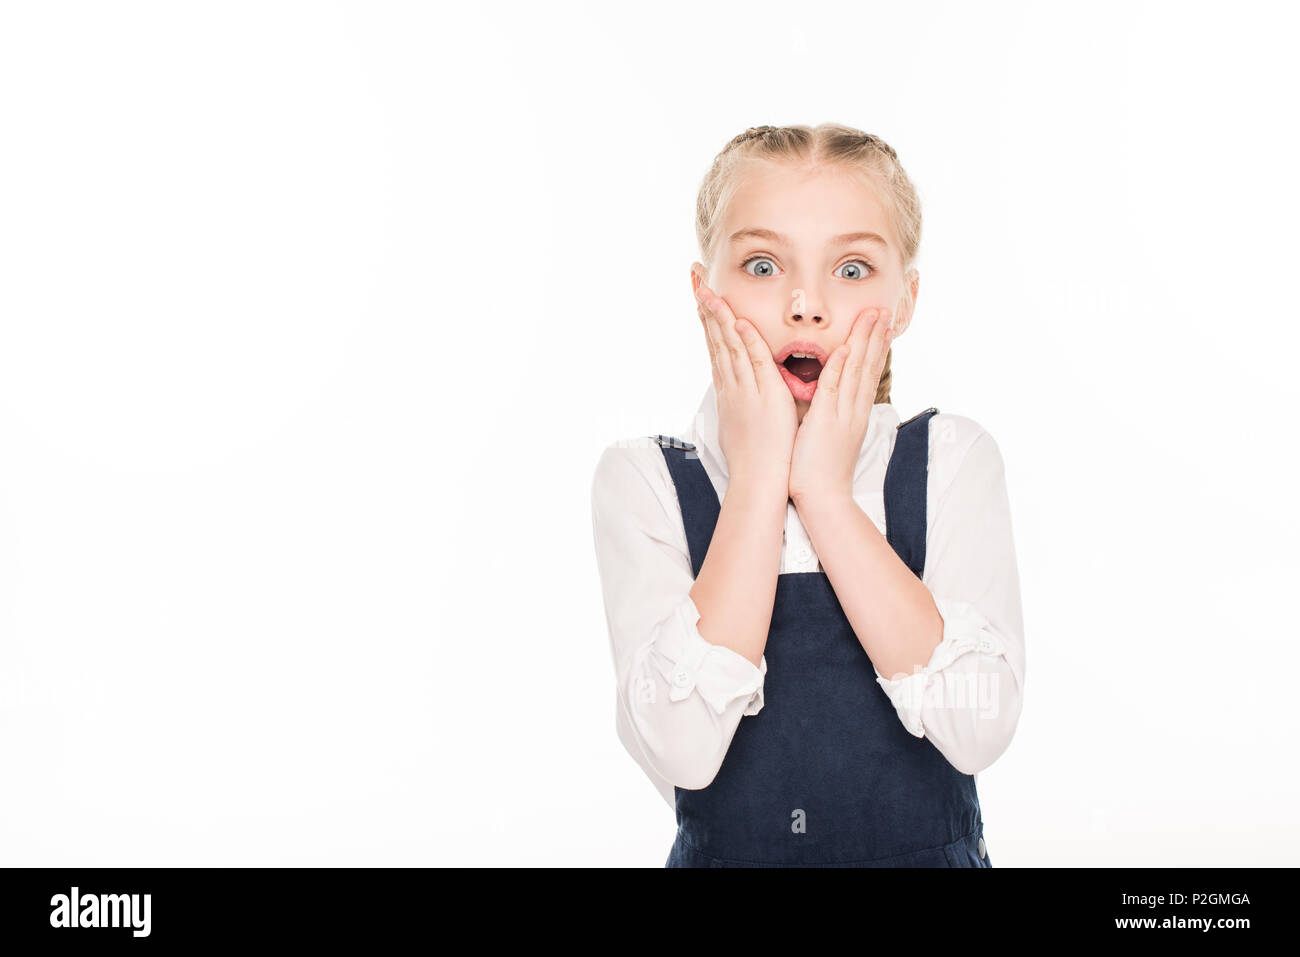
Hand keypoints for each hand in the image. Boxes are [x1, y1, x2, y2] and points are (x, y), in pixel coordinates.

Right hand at [695, 280, 796, 488]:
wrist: (757, 481)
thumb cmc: (756, 457)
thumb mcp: (743, 422)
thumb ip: (741, 401)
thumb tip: (738, 391)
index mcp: (729, 389)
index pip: (716, 345)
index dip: (708, 318)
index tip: (701, 294)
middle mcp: (732, 385)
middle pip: (715, 338)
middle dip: (705, 306)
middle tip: (695, 277)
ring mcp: (744, 390)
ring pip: (729, 345)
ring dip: (718, 315)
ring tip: (707, 288)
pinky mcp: (763, 397)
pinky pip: (753, 362)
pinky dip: (745, 341)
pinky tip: (737, 321)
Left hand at [788, 306, 893, 504]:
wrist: (824, 498)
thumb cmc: (820, 470)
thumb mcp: (831, 435)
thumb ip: (831, 413)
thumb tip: (826, 398)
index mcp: (854, 413)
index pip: (868, 373)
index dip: (875, 348)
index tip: (881, 326)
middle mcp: (854, 410)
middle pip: (868, 366)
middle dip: (876, 336)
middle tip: (884, 310)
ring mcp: (842, 415)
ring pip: (855, 371)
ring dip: (863, 342)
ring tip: (871, 317)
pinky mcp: (825, 422)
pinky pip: (833, 390)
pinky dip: (839, 368)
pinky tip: (844, 348)